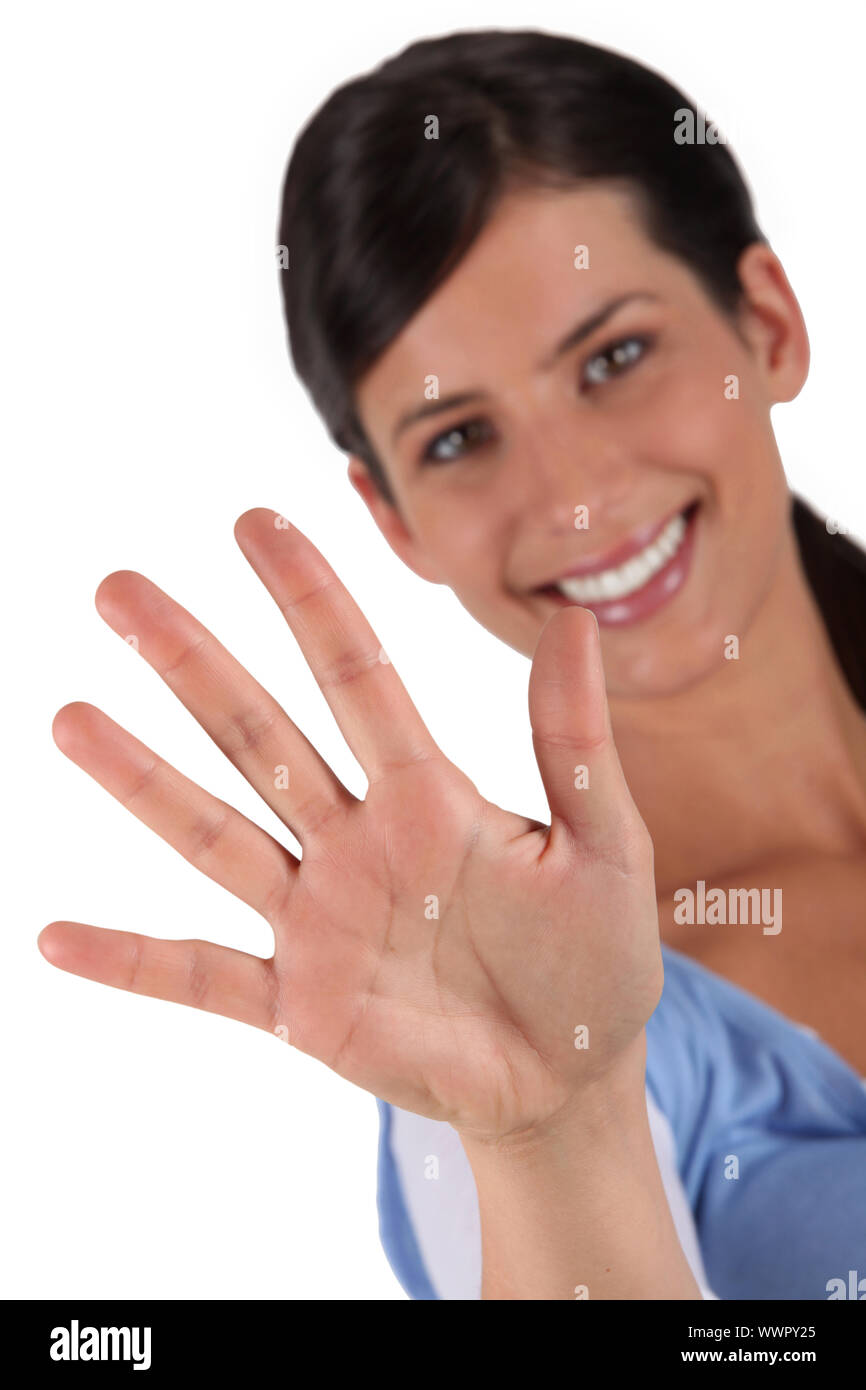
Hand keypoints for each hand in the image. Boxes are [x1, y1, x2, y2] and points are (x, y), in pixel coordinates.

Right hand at [41, 509, 661, 1144]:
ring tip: (71, 719)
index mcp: (427, 795)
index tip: (255, 523)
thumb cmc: (593, 955)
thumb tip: (574, 616)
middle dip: (192, 663)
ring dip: (143, 781)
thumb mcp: (602, 844)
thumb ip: (572, 742)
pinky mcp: (299, 1004)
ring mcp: (318, 920)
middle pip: (260, 735)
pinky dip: (131, 961)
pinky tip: (55, 936)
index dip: (309, 600)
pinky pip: (201, 978)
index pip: (355, 675)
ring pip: (217, 835)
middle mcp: (354, 842)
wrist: (569, 1074)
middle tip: (119, 590)